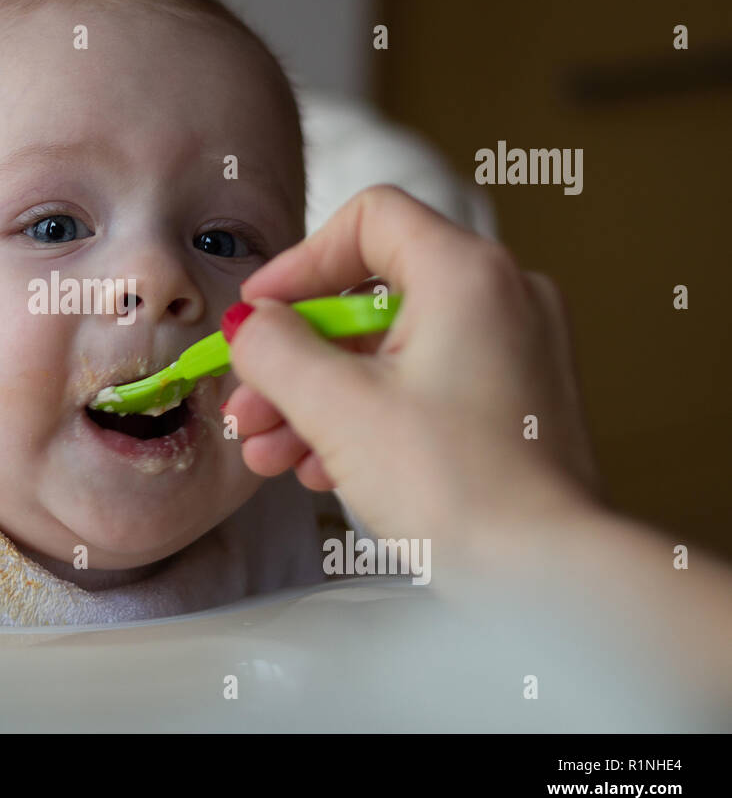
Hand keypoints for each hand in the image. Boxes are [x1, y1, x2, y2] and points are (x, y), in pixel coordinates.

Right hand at [222, 185, 600, 550]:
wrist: (548, 578)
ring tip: (270, 449)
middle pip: (371, 296)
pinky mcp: (512, 404)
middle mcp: (501, 299)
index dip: (299, 261)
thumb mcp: (338, 408)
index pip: (369, 220)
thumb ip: (275, 349)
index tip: (259, 312)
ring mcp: (513, 352)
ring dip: (319, 395)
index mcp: (467, 274)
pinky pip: (422, 386)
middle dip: (295, 354)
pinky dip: (366, 415)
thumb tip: (249, 325)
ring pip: (391, 350)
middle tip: (249, 398)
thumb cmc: (459, 488)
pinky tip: (319, 466)